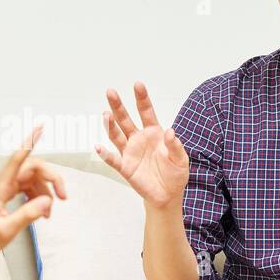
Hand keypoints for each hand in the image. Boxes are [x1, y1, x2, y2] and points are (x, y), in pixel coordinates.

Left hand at [0, 126, 66, 264]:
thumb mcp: (5, 230)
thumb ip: (27, 215)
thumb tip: (47, 202)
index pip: (18, 158)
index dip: (30, 141)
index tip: (40, 127)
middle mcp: (2, 184)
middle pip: (32, 169)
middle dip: (51, 180)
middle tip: (63, 197)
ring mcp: (3, 189)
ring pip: (32, 180)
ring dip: (45, 193)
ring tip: (48, 214)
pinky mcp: (5, 196)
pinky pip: (26, 189)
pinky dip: (37, 198)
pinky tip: (40, 212)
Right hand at [95, 82, 189, 209]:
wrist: (168, 195)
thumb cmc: (175, 173)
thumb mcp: (181, 159)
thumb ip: (175, 145)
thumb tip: (169, 132)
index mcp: (154, 133)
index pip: (146, 111)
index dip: (141, 98)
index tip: (137, 84)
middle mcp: (139, 139)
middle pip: (125, 119)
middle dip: (118, 106)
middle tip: (110, 91)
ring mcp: (130, 152)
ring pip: (117, 135)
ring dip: (110, 125)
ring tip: (106, 114)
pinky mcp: (125, 168)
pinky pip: (113, 159)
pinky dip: (105, 154)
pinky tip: (98, 147)